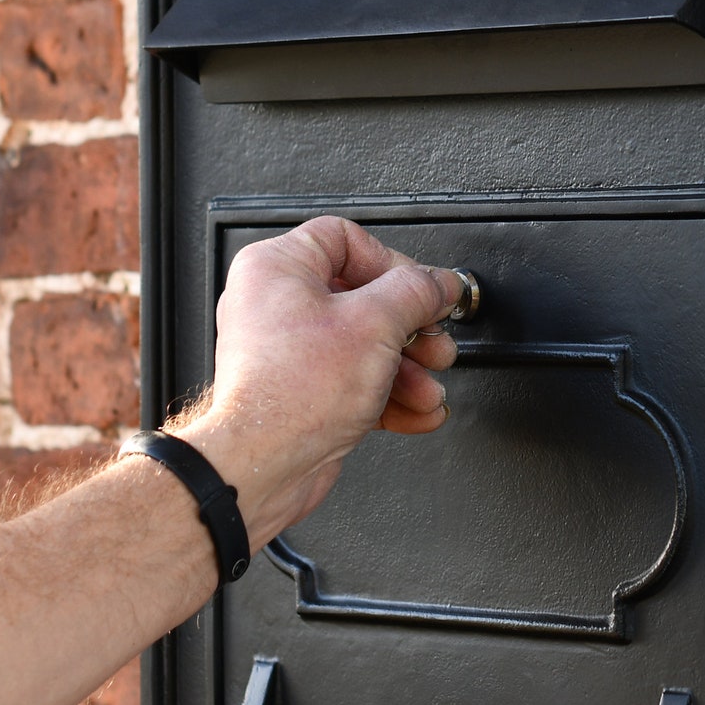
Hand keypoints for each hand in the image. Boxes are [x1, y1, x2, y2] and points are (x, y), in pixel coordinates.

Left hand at [172, 216, 463, 546]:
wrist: (264, 465)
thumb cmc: (293, 393)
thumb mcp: (376, 323)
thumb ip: (417, 292)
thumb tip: (440, 283)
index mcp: (278, 268)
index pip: (345, 239)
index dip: (392, 262)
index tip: (420, 289)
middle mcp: (276, 304)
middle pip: (364, 298)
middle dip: (412, 329)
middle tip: (434, 343)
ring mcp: (287, 351)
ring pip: (365, 346)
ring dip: (408, 370)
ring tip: (429, 389)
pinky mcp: (300, 392)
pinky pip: (354, 383)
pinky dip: (389, 397)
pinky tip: (417, 411)